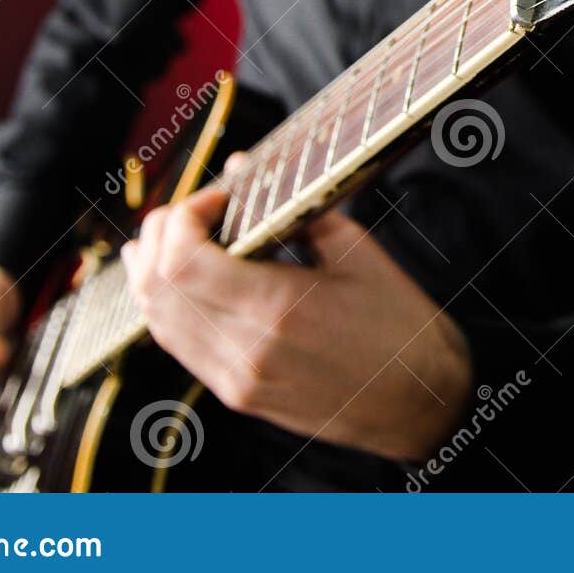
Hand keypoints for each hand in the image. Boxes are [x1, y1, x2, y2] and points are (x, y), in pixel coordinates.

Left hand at [120, 156, 472, 462]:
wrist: (420, 403)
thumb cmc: (400, 326)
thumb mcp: (357, 253)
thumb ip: (294, 209)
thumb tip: (245, 169)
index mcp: (279, 308)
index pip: (182, 260)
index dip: (183, 217)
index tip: (215, 197)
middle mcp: (247, 350)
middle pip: (157, 288)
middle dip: (160, 237)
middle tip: (189, 212)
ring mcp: (237, 379)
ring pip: (157, 321)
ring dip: (153, 273)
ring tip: (170, 238)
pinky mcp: (238, 395)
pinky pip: (179, 347)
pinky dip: (170, 307)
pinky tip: (184, 282)